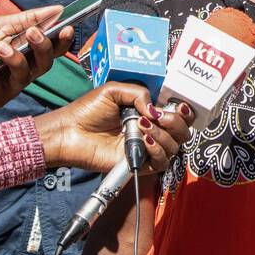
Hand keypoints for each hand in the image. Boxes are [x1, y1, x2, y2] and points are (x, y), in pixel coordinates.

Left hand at [0, 6, 74, 108]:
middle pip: (44, 65)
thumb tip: (57, 9)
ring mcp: (9, 88)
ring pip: (23, 76)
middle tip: (33, 33)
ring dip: (14, 58)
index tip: (67, 28)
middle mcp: (22, 73)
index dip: (62, 42)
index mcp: (27, 55)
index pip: (52, 51)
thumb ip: (28, 19)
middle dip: (42, 48)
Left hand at [32, 82, 195, 173]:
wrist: (69, 132)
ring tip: (142, 126)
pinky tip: (143, 140)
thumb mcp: (114, 90)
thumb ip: (139, 93)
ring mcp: (146, 148)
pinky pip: (161, 162)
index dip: (184, 110)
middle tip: (158, 116)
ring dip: (163, 134)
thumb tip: (155, 110)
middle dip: (176, 122)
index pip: (178, 113)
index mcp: (148, 112)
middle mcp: (152, 130)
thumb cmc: (87, 110)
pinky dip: (157, 150)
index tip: (177, 105)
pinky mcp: (139, 164)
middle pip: (182, 131)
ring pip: (174, 146)